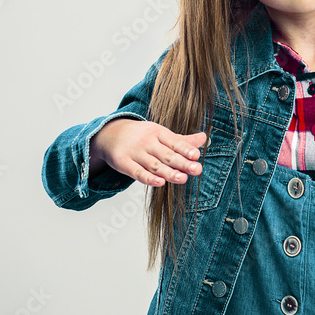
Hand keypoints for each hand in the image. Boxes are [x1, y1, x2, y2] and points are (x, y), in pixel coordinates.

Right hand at [89, 118, 206, 187]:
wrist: (110, 133)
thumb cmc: (141, 136)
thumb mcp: (160, 134)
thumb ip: (182, 140)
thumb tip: (204, 139)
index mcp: (158, 132)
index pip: (174, 141)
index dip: (185, 149)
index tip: (196, 155)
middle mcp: (147, 141)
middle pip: (167, 154)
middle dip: (182, 163)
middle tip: (196, 169)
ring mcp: (135, 152)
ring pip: (154, 165)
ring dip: (169, 173)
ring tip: (183, 179)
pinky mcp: (123, 163)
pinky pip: (137, 172)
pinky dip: (148, 178)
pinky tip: (160, 182)